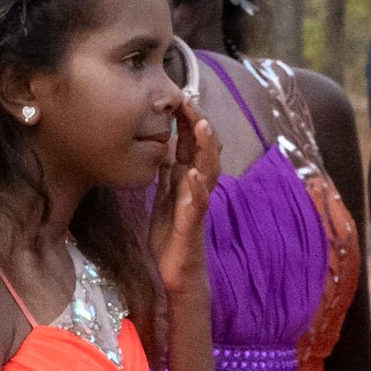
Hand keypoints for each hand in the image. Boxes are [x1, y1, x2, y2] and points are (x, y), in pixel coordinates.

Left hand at [151, 99, 218, 294]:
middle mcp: (196, 187)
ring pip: (208, 169)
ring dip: (205, 147)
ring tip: (201, 126)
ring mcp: (197, 204)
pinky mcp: (193, 223)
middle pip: (203, 150)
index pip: (190, 144)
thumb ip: (166, 176)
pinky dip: (197, 186)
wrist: (176, 272)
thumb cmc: (171, 237)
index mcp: (186, 180)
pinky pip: (198, 202)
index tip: (177, 98)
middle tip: (189, 101)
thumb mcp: (163, 199)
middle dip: (198, 124)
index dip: (186, 121)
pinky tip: (191, 172)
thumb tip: (164, 151)